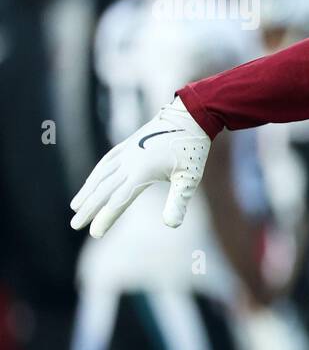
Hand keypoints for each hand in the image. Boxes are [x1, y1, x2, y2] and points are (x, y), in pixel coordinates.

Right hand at [70, 97, 210, 237]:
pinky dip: (95, 174)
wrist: (190, 117)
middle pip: (104, 189)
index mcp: (142, 172)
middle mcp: (129, 162)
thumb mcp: (189, 178)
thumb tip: (171, 225)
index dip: (106, 217)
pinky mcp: (127, 145)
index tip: (95, 233)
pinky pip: (106, 162)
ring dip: (87, 191)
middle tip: (75, 225)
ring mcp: (126, 152)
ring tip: (75, 206)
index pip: (119, 200)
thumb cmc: (192, 150)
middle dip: (89, 208)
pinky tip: (91, 182)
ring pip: (101, 175)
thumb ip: (178, 201)